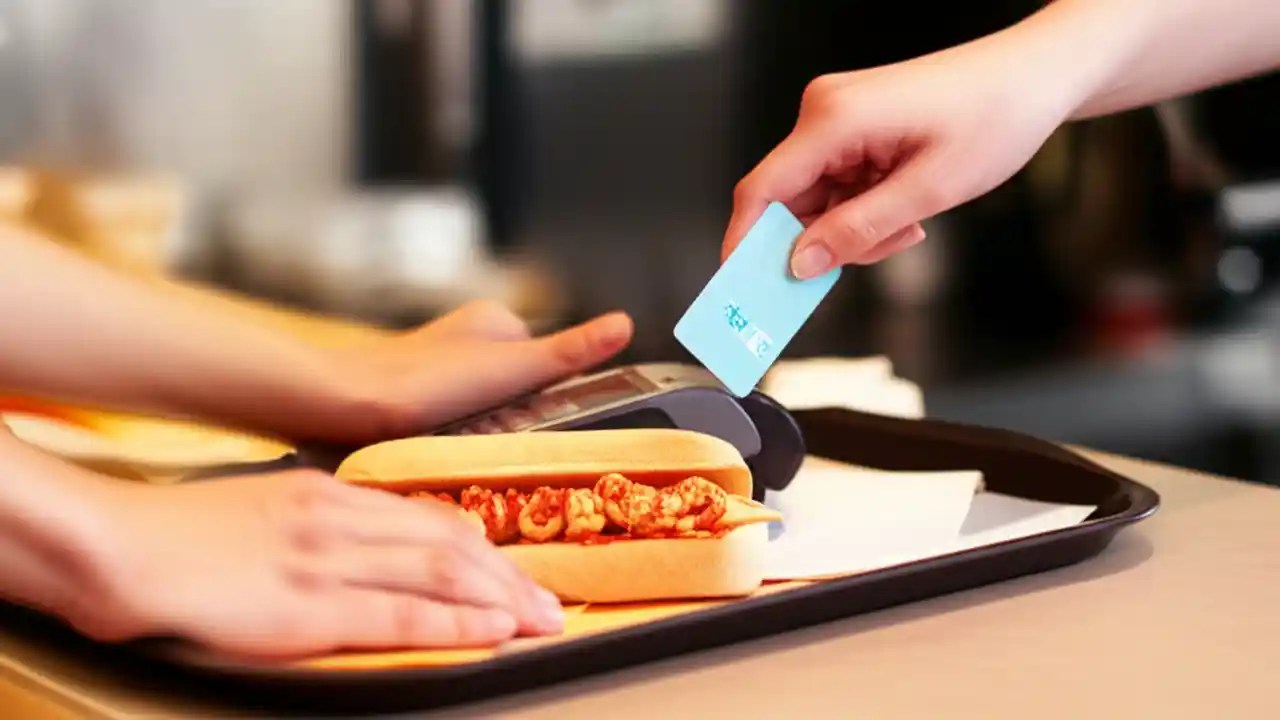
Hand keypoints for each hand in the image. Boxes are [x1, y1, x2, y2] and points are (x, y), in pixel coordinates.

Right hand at [76, 469, 563, 657]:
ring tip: (539, 620)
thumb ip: (316, 523)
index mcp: (328, 494)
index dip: (479, 548)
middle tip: (547, 600)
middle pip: (449, 544)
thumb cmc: (176, 533)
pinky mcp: (308, 609)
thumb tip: (357, 544)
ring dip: (500, 600)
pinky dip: (455, 626)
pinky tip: (489, 632)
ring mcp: (327, 562)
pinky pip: (400, 617)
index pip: (426, 518)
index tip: (510, 568)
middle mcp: (340, 520)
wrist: (117, 544)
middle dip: (507, 576)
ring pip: (440, 575)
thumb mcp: (261, 508)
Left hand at [328, 301, 633, 442]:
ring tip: (475, 451)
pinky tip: (448, 456)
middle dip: (521, 418)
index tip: (553, 427)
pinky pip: (454, 422)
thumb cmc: (424, 384)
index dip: (554, 397)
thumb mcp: (514, 369)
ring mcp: (438, 367)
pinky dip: (458, 440)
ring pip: (487, 409)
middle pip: (520, 388)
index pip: (550, 362)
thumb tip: (626, 323)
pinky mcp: (414, 397)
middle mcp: (465, 337)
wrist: (341, 407)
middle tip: (511, 445)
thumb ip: (571, 351)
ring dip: (489, 433)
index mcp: (493, 320)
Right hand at [723, 41, 1075, 277]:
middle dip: (827, 241)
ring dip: (856, 228)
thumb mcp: (928, 192)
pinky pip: (838, 186)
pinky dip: (866, 210)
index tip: (739, 287)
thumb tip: (800, 263)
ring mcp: (837, 119)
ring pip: (818, 201)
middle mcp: (824, 113)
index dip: (744, 243)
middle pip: (790, 202)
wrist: (1036, 76)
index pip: (761, 190)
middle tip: (881, 249)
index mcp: (833, 119)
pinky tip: (907, 207)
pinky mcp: (852, 127)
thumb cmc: (995, 116)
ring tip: (910, 223)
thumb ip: (857, 231)